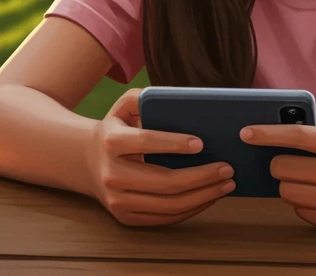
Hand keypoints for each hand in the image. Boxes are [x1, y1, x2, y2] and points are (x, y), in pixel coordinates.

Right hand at [88, 89, 235, 226]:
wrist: (88, 161)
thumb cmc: (117, 128)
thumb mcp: (124, 105)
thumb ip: (146, 96)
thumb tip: (180, 100)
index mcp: (111, 141)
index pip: (145, 142)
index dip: (174, 143)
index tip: (202, 143)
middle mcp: (112, 174)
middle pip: (163, 181)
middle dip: (201, 176)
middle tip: (227, 167)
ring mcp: (118, 201)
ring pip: (168, 205)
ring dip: (202, 196)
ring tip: (226, 184)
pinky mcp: (126, 218)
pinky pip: (164, 218)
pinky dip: (191, 209)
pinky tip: (209, 196)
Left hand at [241, 99, 315, 231]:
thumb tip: (305, 117)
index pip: (297, 136)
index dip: (267, 134)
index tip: (246, 132)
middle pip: (284, 169)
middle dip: (279, 163)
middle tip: (289, 160)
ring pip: (288, 193)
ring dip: (289, 184)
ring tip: (307, 177)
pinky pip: (302, 212)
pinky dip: (303, 202)